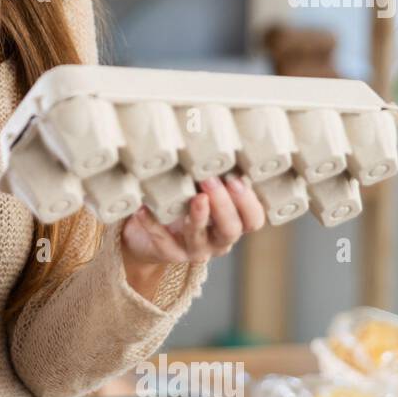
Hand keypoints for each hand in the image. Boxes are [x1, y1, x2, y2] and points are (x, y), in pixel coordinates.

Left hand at [121, 170, 266, 269]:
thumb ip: (213, 176)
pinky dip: (154, 223)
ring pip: (200, 236)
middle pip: (230, 229)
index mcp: (233, 223)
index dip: (248, 202)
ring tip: (194, 197)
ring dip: (198, 215)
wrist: (149, 235)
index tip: (235, 179)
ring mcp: (195, 250)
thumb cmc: (182, 204)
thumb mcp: (201, 190)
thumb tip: (212, 142)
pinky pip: (163, 241)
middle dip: (223, 204)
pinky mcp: (170, 254)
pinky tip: (144, 208)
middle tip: (210, 181)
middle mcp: (218, 240)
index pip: (253, 220)